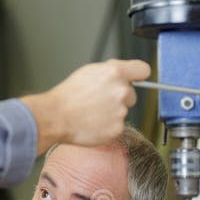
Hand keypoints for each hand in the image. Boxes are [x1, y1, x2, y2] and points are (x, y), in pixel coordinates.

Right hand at [21, 59, 151, 154]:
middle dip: (120, 98)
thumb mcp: (89, 72)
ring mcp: (121, 112)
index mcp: (115, 73)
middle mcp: (121, 91)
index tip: (135, 80)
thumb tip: (122, 73)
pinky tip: (93, 123)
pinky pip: (117, 126)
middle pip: (132, 95)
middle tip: (99, 101)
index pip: (143, 70)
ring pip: (123, 112)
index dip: (138, 75)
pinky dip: (108, 127)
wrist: (56, 117)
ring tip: (92, 113)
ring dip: (112, 113)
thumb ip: (111, 71)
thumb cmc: (68, 95)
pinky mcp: (117, 129)